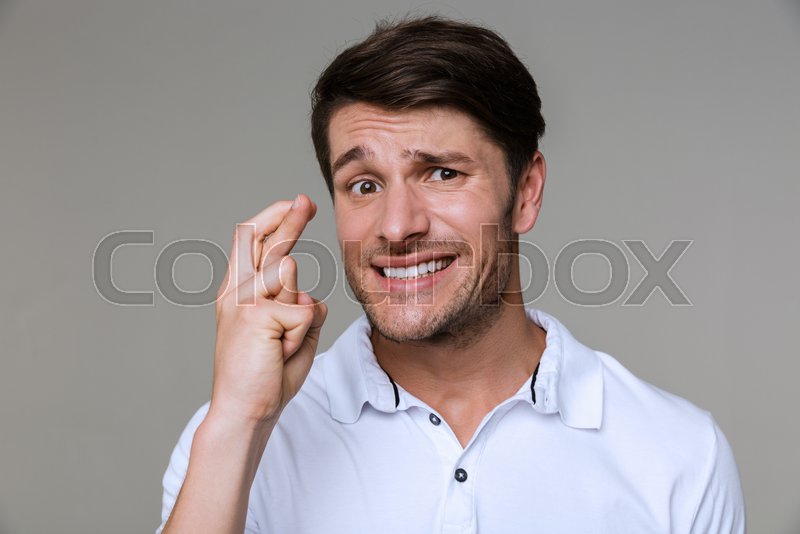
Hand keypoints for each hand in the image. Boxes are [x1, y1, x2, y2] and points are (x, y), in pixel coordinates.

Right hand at [208, 194, 327, 427]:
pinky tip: (280, 353)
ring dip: (298, 315)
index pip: (253, 241)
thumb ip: (299, 306)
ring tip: (281, 344)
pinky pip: (303, 311)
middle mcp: (235, 290)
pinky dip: (301, 336)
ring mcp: (243, 300)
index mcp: (239, 292)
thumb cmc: (268, 375)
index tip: (295, 205)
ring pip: (291, 275)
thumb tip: (309, 293)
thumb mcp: (291, 333)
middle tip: (307, 200)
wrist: (246, 410)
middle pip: (266, 239)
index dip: (275, 219)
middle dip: (290, 218)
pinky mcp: (255, 315)